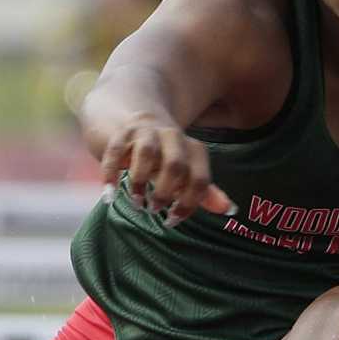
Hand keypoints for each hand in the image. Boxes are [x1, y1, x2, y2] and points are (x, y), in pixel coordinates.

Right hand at [97, 114, 236, 227]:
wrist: (133, 120)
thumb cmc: (163, 155)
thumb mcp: (184, 172)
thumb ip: (203, 190)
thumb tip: (229, 209)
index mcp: (193, 149)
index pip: (199, 179)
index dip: (188, 203)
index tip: (172, 220)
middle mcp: (173, 137)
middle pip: (176, 165)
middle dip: (165, 192)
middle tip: (153, 209)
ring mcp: (146, 131)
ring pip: (147, 153)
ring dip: (140, 181)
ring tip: (136, 202)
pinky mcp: (121, 131)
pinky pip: (116, 150)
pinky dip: (111, 174)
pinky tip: (109, 196)